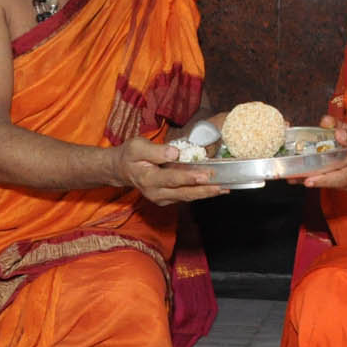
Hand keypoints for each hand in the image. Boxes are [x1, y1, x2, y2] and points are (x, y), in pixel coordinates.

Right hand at [111, 137, 227, 205]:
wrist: (121, 170)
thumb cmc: (130, 155)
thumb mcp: (137, 147)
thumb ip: (156, 151)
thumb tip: (175, 153)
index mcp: (147, 179)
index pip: (171, 179)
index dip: (189, 177)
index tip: (205, 175)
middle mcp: (155, 193)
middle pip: (184, 193)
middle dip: (204, 190)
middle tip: (222, 186)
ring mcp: (162, 198)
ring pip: (187, 196)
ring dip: (206, 193)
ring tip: (224, 188)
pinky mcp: (167, 199)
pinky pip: (186, 196)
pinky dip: (200, 192)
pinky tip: (214, 188)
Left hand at [304, 127, 346, 198]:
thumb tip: (337, 133)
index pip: (341, 178)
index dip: (322, 179)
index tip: (305, 181)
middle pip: (334, 182)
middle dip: (312, 177)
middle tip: (290, 176)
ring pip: (338, 183)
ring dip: (322, 176)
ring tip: (299, 172)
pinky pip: (344, 183)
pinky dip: (333, 177)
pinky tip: (321, 170)